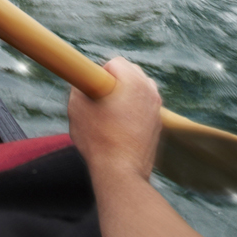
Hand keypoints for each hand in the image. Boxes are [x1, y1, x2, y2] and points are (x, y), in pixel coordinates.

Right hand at [68, 57, 161, 182]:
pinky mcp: (159, 123)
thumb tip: (82, 82)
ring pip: (139, 88)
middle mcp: (150, 90)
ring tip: (111, 114)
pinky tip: (121, 126)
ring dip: (126, 95)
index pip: (115, 63)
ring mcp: (157, 107)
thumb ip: (79, 87)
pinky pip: (144, 106)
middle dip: (115, 82)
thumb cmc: (98, 140)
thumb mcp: (77, 108)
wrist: (121, 172)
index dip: (100, 74)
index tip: (93, 90)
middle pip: (131, 72)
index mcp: (133, 81)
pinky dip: (134, 110)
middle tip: (100, 100)